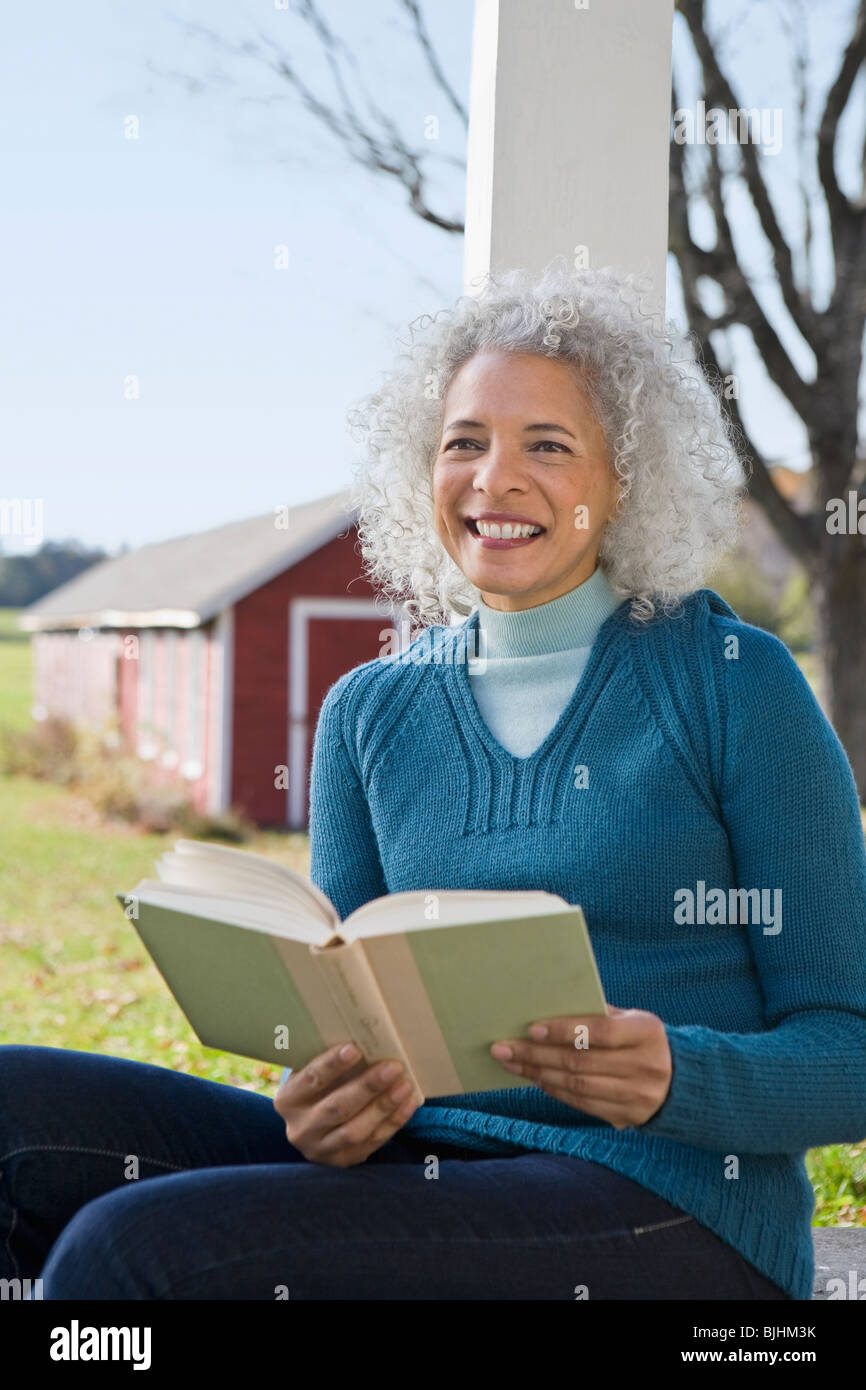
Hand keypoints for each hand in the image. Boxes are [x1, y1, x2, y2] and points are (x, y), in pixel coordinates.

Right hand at [274, 1042, 420, 1166]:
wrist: (313, 1128)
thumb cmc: (317, 1089)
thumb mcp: (309, 1075)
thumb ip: (326, 1061)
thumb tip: (361, 1035)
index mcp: (288, 1100)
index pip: (311, 1080)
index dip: (332, 1065)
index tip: (355, 1048)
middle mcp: (301, 1128)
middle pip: (337, 1107)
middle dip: (367, 1087)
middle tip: (393, 1067)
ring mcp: (321, 1149)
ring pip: (356, 1130)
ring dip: (384, 1106)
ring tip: (405, 1085)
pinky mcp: (343, 1161)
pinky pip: (373, 1142)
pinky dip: (394, 1121)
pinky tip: (409, 1102)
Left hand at [490, 1006, 671, 1129]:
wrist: (682, 1082)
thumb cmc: (644, 1041)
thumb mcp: (633, 1021)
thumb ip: (600, 1015)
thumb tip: (550, 1009)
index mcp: (646, 1033)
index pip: (601, 1031)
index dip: (565, 1030)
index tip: (532, 1028)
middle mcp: (644, 1066)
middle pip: (581, 1061)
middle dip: (537, 1054)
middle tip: (503, 1047)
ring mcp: (637, 1095)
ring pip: (578, 1086)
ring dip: (539, 1073)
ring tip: (512, 1063)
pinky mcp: (628, 1117)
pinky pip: (583, 1104)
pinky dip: (555, 1090)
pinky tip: (535, 1078)